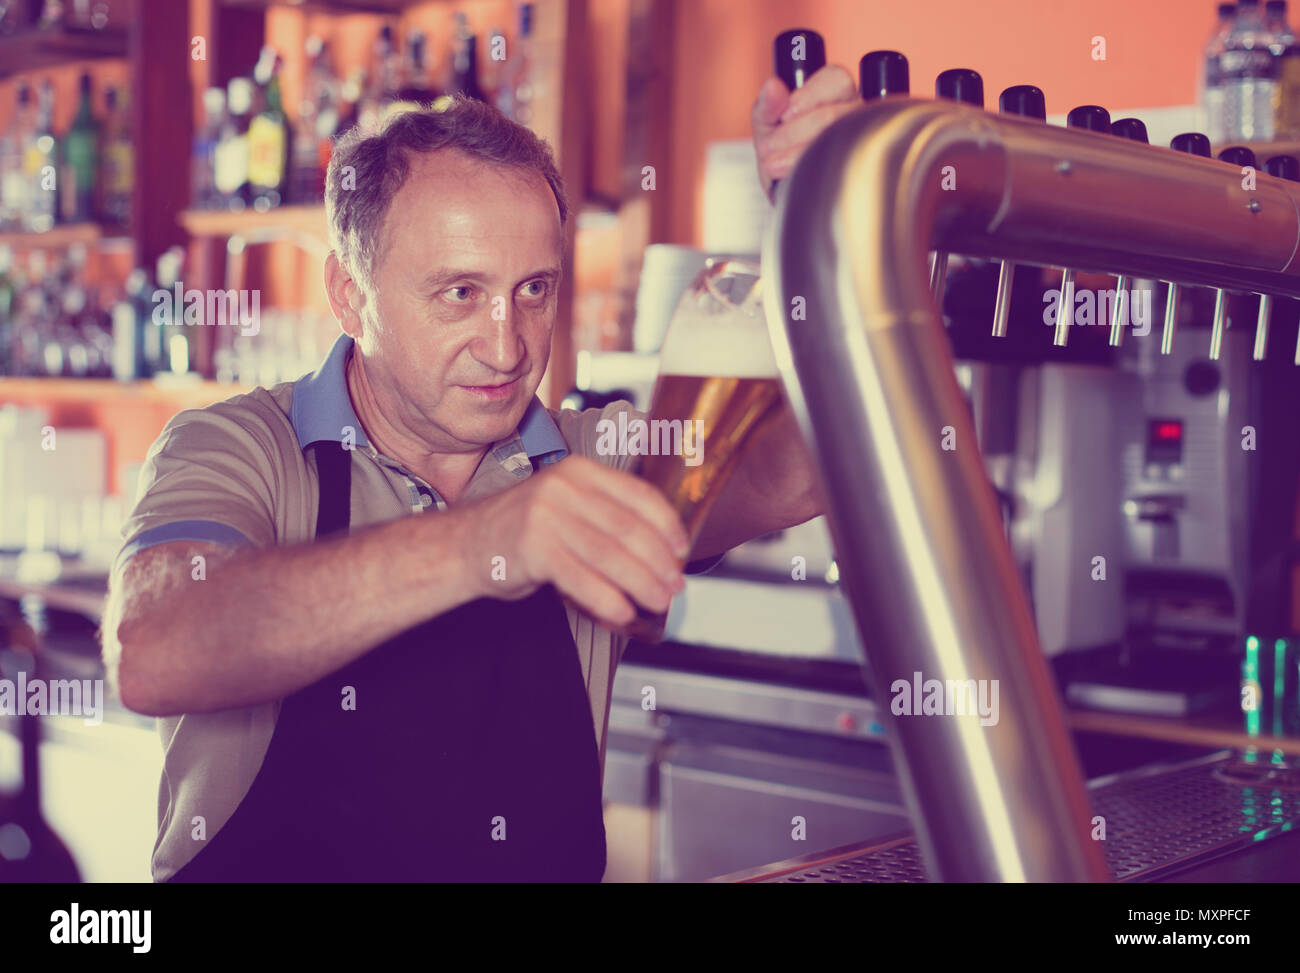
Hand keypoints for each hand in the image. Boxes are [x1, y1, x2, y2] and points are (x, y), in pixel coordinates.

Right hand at [465, 456, 689, 629]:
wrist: (465, 544)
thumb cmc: (523, 530)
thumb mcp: (565, 505)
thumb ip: (604, 516)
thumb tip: (660, 551)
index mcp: (580, 471)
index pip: (640, 495)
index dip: (668, 526)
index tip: (682, 551)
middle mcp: (565, 487)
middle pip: (630, 529)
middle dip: (660, 563)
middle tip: (674, 586)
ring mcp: (548, 516)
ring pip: (612, 556)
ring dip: (642, 584)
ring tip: (657, 601)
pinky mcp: (534, 547)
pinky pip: (583, 579)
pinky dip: (608, 600)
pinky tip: (622, 613)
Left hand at [752, 65, 860, 201]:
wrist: (788, 197)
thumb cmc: (782, 156)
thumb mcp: (767, 128)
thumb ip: (767, 106)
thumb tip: (773, 86)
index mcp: (836, 94)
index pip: (836, 79)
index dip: (807, 97)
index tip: (785, 115)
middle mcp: (855, 114)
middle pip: (833, 113)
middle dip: (792, 132)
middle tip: (770, 148)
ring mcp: (862, 141)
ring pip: (837, 139)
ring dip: (796, 153)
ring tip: (774, 165)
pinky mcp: (862, 171)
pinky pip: (842, 167)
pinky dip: (810, 172)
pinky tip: (794, 177)